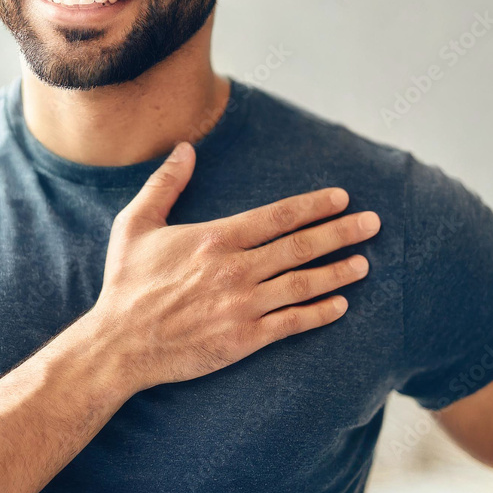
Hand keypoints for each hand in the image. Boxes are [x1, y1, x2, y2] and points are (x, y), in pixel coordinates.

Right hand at [88, 141, 380, 391]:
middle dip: (341, 232)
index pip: (278, 216)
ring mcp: (242, 305)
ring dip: (338, 272)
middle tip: (373, 223)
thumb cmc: (125, 284)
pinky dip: (319, 313)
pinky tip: (340, 305)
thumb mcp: (135, 224)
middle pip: (300, 246)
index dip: (314, 205)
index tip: (341, 198)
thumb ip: (164, 184)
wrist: (119, 344)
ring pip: (303, 283)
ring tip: (364, 263)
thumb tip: (185, 148)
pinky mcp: (243, 339)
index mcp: (214, 239)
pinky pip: (292, 323)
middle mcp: (235, 269)